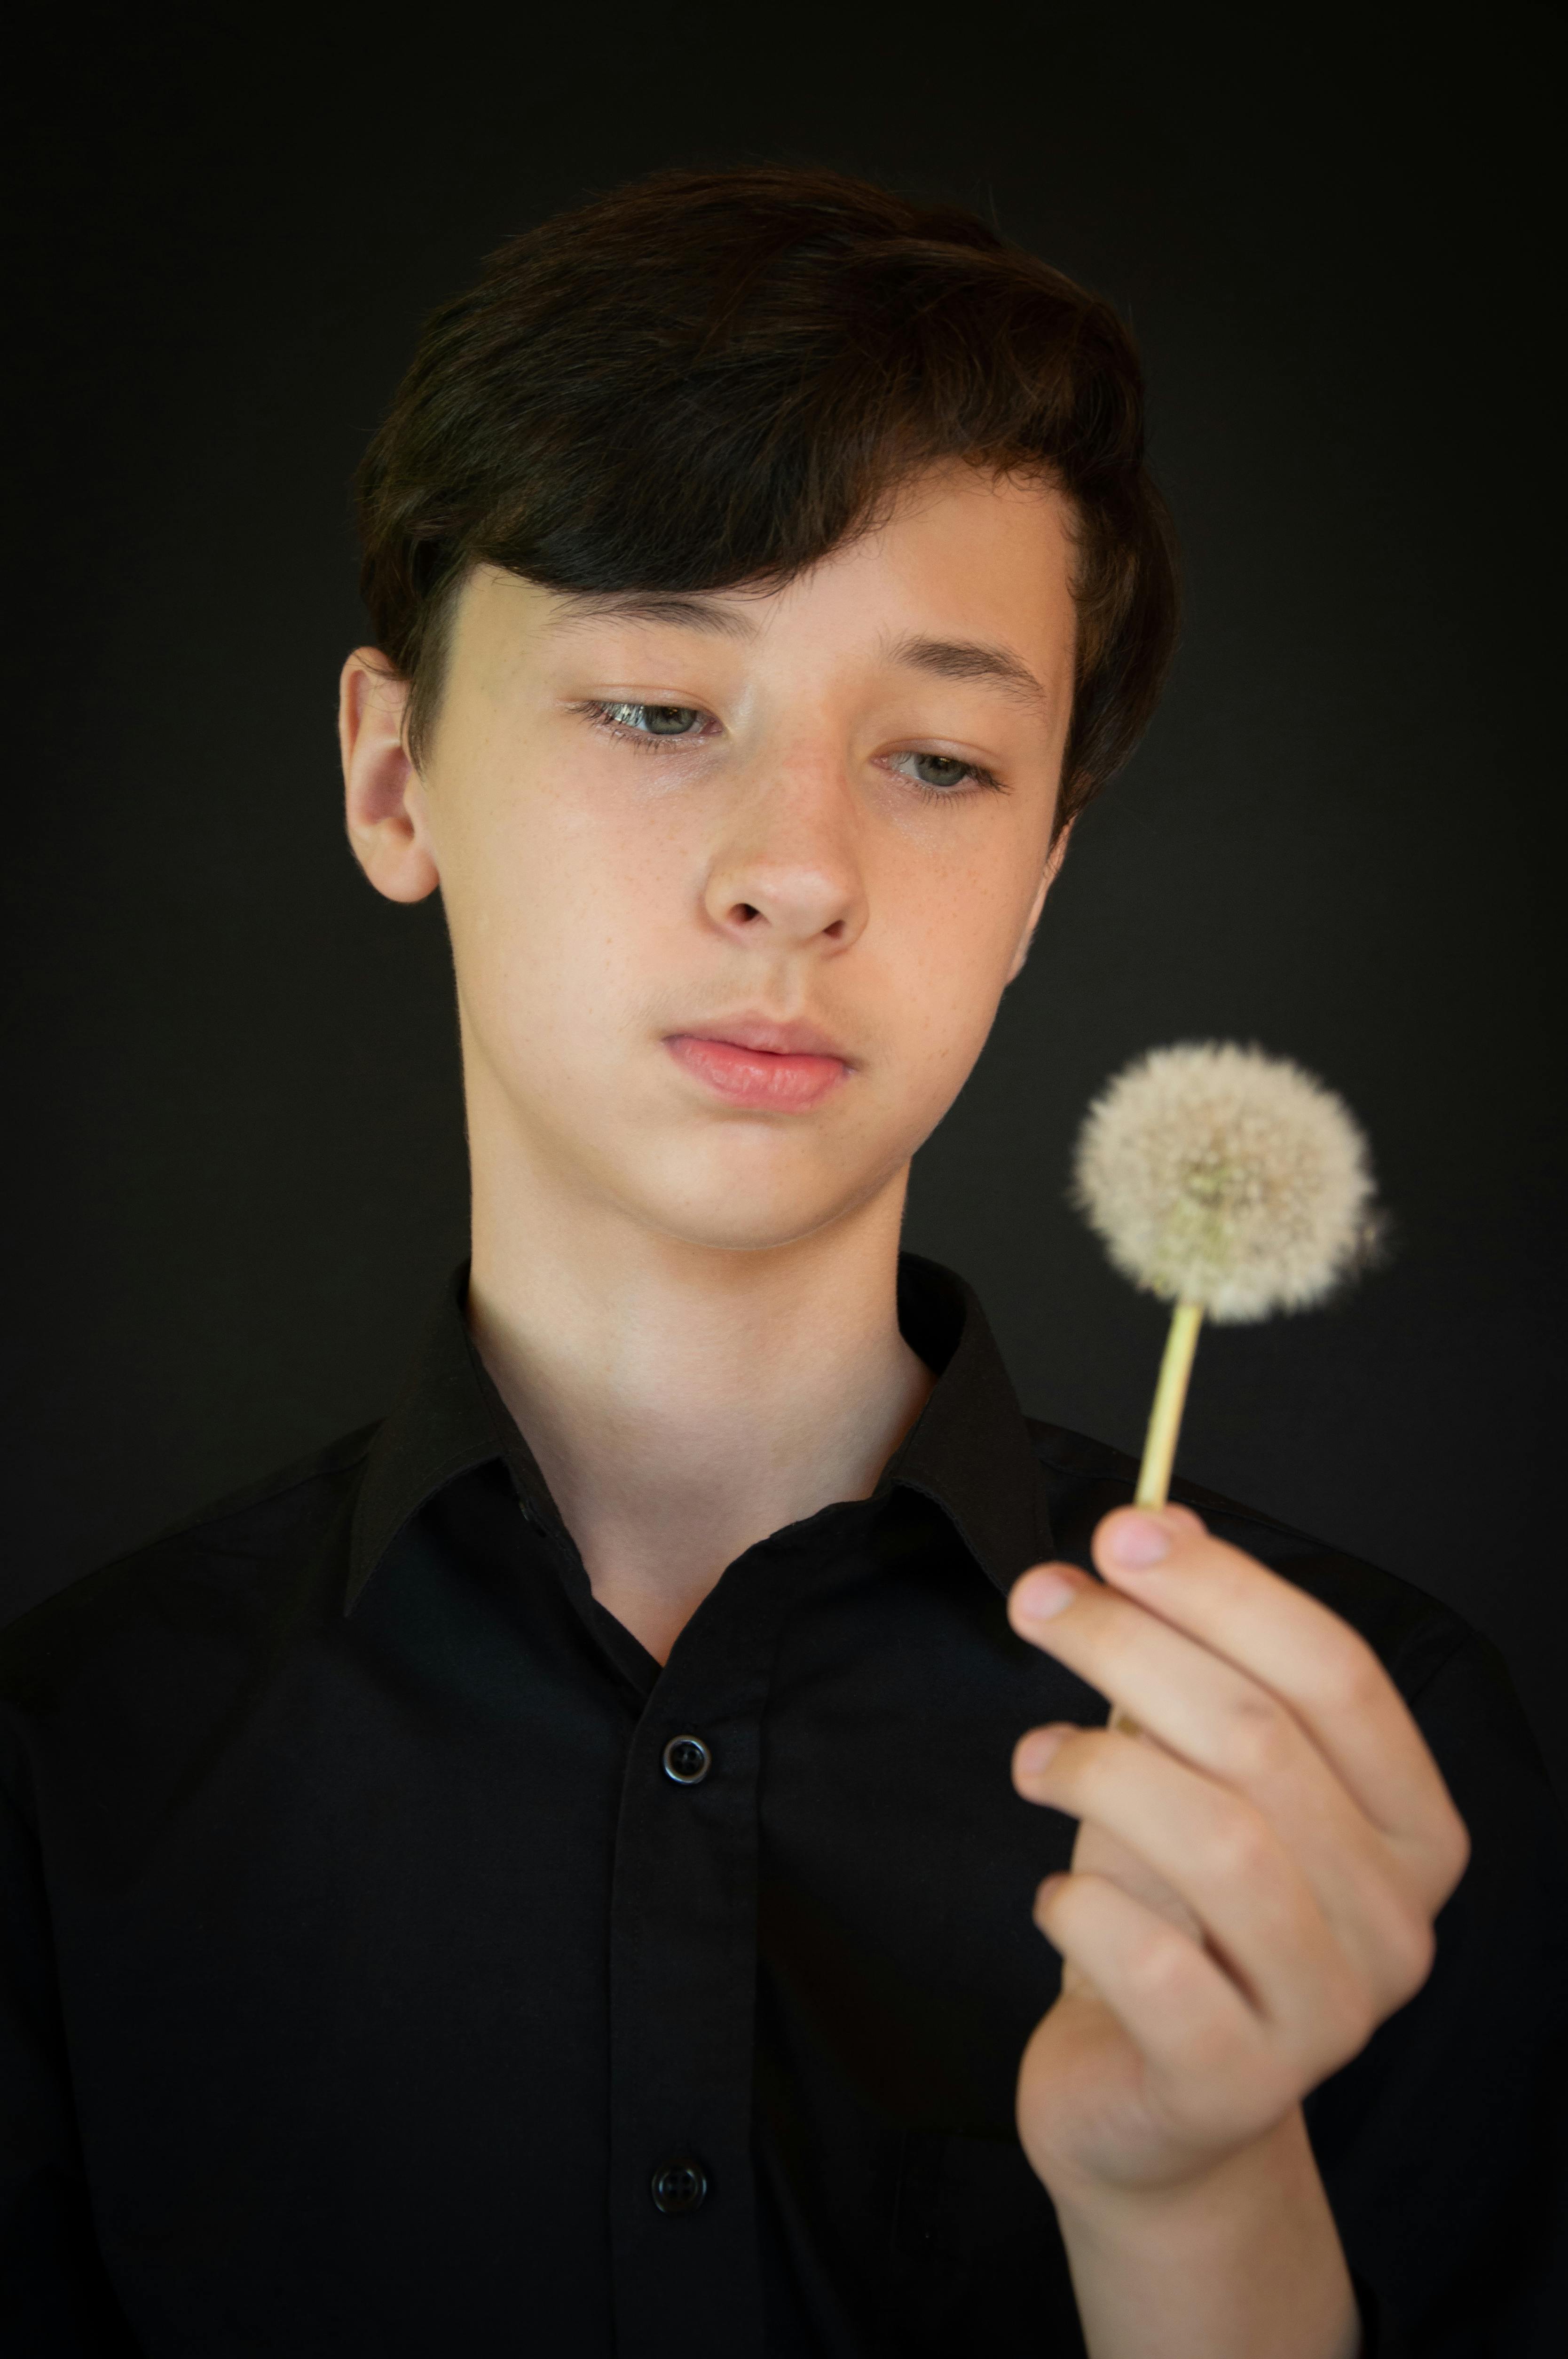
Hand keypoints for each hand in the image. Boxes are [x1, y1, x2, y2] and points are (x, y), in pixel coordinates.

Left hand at [1007, 1504, 1469, 2206]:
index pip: (1336, 1673)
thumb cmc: (1175, 1912)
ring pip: (1219, 1841)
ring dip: (1100, 1768)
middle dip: (1131, 1647)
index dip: (1224, 1588)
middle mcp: (1397, 1920)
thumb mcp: (1192, 1773)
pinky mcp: (1234, 2085)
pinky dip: (1081, 1903)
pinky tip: (1053, 1890)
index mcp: (1413, 1825)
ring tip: (1032, 1758)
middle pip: (1261, 1739)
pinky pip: (1152, 1964)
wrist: (1152, 2098)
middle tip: (1037, 1602)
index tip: (1120, 1532)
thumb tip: (1160, 1525)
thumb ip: (1195, 1660)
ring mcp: (1328, 2012)